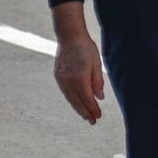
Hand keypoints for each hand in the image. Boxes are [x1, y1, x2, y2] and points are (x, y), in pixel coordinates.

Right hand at [51, 2, 104, 123]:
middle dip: (85, 113)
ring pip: (70, 98)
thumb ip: (97, 82)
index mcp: (80, 78)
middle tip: (92, 121)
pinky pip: (65, 92)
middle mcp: (69, 81)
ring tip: (85, 115)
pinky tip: (76, 102)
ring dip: (78, 108)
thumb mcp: (96, 63)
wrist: (69, 36)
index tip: (98, 116)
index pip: (87, 99)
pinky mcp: (57, 76)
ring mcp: (61, 79)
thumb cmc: (86, 48)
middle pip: (77, 102)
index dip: (93, 109)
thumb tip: (99, 98)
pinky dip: (71, 99)